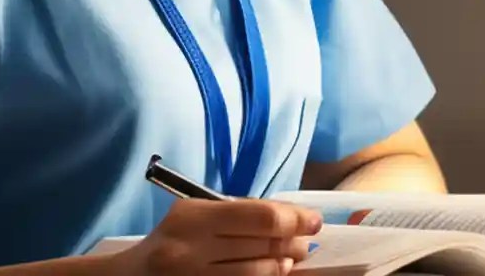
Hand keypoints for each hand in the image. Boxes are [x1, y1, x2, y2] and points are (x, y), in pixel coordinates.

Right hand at [110, 198, 322, 275]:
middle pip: (263, 245)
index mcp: (192, 217)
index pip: (259, 217)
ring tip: (291, 260)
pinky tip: (274, 274)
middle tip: (307, 242)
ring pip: (258, 273)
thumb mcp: (195, 215)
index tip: (314, 221)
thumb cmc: (171, 240)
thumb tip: (291, 219)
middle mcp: (190, 250)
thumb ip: (236, 214)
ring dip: (283, 265)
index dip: (295, 219)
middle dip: (294, 243)